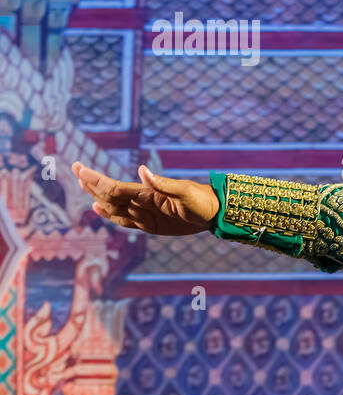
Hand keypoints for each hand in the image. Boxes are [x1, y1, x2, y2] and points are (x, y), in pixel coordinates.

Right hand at [72, 162, 218, 235]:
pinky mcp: (150, 225)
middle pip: (111, 193)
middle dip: (93, 182)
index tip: (80, 169)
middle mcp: (143, 201)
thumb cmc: (202, 200)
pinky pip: (126, 221)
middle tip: (76, 168)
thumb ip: (163, 184)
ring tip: (82, 184)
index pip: (116, 187)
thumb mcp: (185, 192)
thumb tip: (142, 170)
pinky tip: (99, 208)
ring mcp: (145, 213)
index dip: (97, 179)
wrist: (215, 213)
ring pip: (115, 206)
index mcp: (148, 192)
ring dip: (98, 196)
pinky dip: (110, 215)